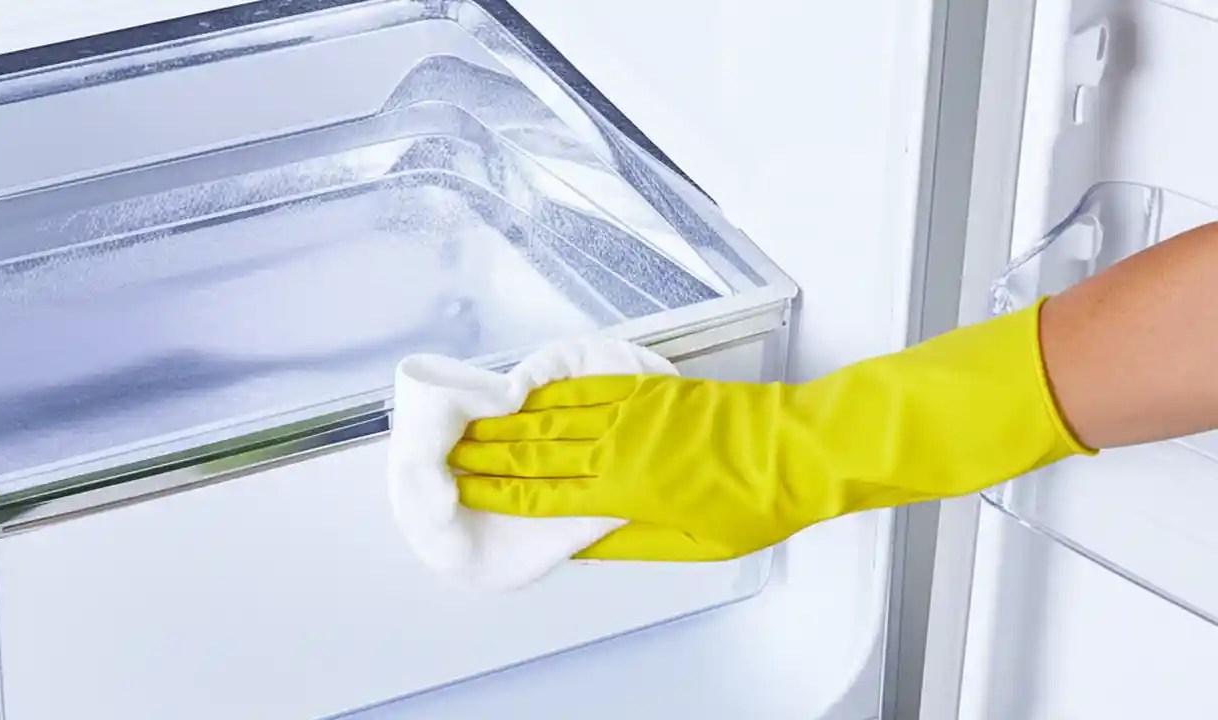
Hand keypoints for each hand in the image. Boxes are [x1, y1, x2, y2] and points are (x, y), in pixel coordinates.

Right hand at [449, 301, 1088, 561]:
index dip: (498, 490)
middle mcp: (620, 445)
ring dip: (510, 417)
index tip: (463, 486)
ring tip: (473, 418)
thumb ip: (624, 539)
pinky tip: (529, 387)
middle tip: (447, 448)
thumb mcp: (689, 545)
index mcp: (625, 491)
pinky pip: (589, 384)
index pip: (543, 492)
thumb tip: (576, 540)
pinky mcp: (651, 388)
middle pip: (537, 447)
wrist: (803, 449)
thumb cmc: (756, 503)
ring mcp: (634, 410)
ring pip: (555, 413)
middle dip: (488, 449)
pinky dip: (552, 387)